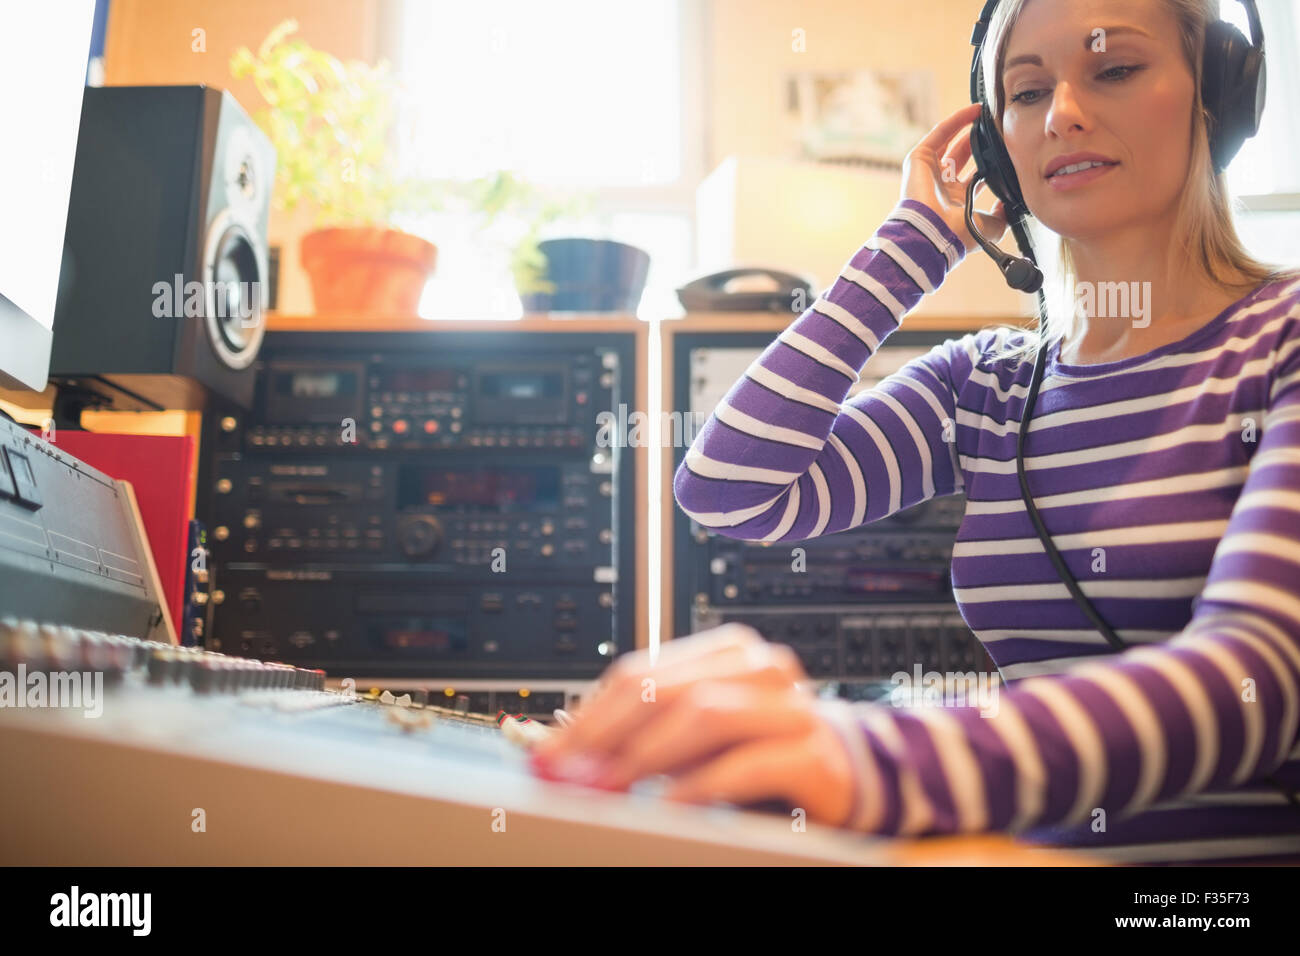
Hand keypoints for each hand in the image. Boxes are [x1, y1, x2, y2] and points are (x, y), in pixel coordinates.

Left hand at [530, 624, 856, 826]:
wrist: (842, 776)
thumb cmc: (757, 754)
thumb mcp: (692, 739)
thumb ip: (637, 734)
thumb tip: (555, 751)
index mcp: (726, 650)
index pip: (639, 672)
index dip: (587, 715)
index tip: (549, 755)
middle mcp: (760, 666)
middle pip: (664, 689)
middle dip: (606, 735)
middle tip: (569, 776)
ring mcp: (790, 704)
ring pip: (703, 714)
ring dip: (645, 756)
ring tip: (608, 789)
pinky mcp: (811, 750)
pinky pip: (744, 763)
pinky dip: (699, 784)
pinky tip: (668, 805)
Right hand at [901, 102, 1009, 254]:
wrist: (933, 233)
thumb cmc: (957, 235)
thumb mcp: (992, 227)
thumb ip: (1003, 215)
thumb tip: (1011, 204)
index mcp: (955, 201)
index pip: (973, 175)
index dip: (988, 160)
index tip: (1004, 147)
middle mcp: (941, 185)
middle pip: (962, 155)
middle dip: (977, 140)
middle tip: (995, 127)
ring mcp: (928, 170)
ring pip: (950, 141)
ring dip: (966, 126)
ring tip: (985, 113)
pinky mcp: (919, 159)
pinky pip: (940, 133)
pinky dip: (956, 120)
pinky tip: (974, 110)